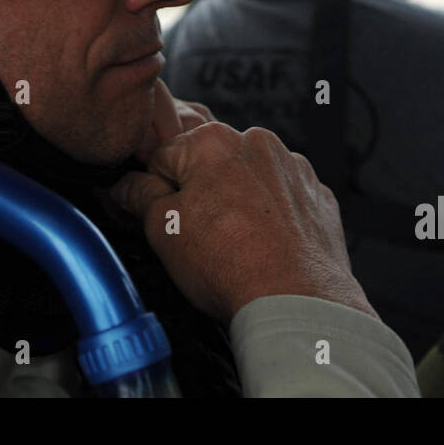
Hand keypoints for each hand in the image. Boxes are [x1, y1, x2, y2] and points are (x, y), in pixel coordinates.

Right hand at [112, 83, 376, 323]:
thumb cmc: (231, 267)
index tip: (156, 216)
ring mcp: (293, 169)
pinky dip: (272, 217)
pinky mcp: (317, 196)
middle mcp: (258, 144)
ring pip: (249, 180)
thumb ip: (138, 196)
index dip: (153, 191)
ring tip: (235, 246)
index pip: (163, 156)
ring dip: (237, 203)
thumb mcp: (163, 230)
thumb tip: (126, 185)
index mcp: (213, 141)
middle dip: (199, 194)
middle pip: (210, 164)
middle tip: (199, 237)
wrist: (296, 304)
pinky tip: (264, 246)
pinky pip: (283, 199)